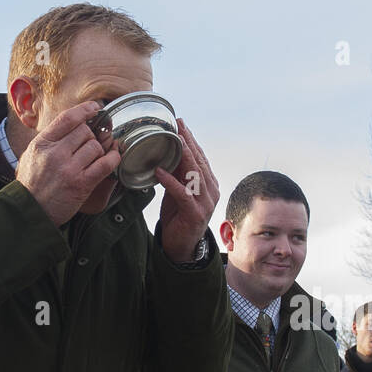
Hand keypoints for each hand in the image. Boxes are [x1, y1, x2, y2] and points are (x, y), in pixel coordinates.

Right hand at [16, 100, 120, 226]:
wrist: (31, 210)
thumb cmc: (32, 182)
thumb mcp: (31, 154)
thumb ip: (49, 138)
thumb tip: (71, 122)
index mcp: (42, 143)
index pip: (68, 118)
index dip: (85, 110)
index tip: (95, 108)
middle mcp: (56, 153)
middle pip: (85, 131)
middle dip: (91, 136)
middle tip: (89, 144)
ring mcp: (69, 169)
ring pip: (96, 146)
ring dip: (99, 151)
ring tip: (93, 158)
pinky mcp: (82, 184)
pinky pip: (105, 164)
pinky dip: (113, 159)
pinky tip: (114, 158)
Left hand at [156, 119, 219, 263]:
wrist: (182, 247)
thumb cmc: (179, 217)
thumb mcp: (178, 191)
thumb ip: (177, 175)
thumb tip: (167, 154)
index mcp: (209, 184)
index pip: (201, 157)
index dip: (191, 140)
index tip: (180, 124)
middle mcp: (211, 191)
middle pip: (200, 162)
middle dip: (188, 141)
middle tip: (178, 124)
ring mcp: (205, 203)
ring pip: (195, 174)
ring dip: (183, 155)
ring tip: (173, 140)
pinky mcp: (195, 214)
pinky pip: (182, 193)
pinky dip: (170, 181)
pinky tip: (159, 171)